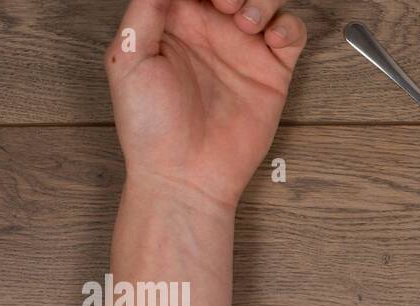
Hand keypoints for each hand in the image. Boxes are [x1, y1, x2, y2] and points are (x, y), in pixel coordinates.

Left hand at [105, 0, 307, 210]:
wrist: (185, 175)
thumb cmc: (150, 126)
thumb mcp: (128, 59)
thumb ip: (146, 10)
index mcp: (173, 19)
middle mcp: (210, 29)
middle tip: (225, 4)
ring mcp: (243, 49)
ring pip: (265, 1)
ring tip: (246, 22)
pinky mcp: (272, 73)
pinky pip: (292, 33)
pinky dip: (289, 26)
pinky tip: (272, 40)